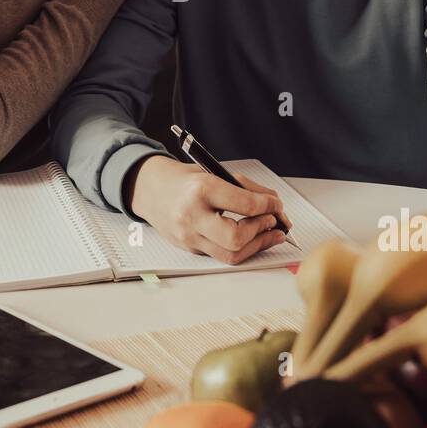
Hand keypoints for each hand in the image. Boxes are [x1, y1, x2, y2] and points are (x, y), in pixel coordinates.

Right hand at [127, 155, 290, 264]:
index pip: (244, 204)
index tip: (277, 205)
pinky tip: (252, 238)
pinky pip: (222, 255)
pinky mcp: (190, 249)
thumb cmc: (183, 179)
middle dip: (262, 231)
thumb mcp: (214, 172)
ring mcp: (188, 237)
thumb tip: (275, 205)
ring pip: (231, 254)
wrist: (150, 188)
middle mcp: (192, 216)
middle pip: (236, 238)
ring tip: (270, 233)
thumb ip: (246, 188)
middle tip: (273, 221)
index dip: (268, 206)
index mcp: (200, 190)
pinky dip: (241, 247)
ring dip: (257, 245)